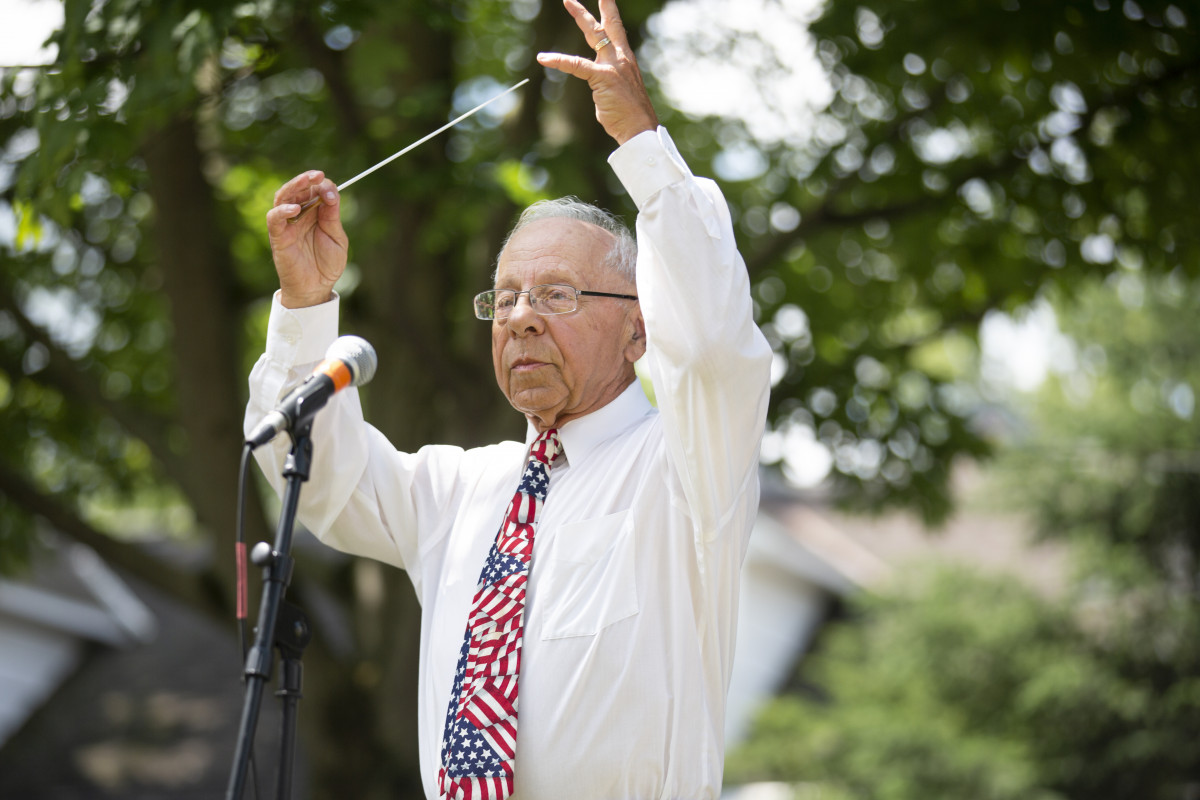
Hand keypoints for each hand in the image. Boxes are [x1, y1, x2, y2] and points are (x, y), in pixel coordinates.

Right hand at [266, 170, 348, 307]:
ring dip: (293, 187)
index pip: (316, 191)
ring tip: (306, 181)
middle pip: (298, 189)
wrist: (317, 288)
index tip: (332, 191)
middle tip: (317, 175)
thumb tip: (329, 192)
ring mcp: (288, 225)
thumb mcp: (337, 238)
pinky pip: (274, 219)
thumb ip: (332, 216)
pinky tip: (294, 208)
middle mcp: (300, 215)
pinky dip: (282, 211)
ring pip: (283, 197)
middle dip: (307, 180)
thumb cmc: (327, 264)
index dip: (324, 186)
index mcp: (316, 213)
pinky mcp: (278, 237)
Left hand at [536, 0, 658, 145]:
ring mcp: (613, 66)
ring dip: (581, 17)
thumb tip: (598, 90)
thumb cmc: (630, 118)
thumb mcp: (618, 95)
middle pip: (606, 26)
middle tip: (572, 0)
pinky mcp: (602, 77)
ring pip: (594, 35)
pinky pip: (576, 65)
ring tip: (568, 3)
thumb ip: (606, 85)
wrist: (640, 129)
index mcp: (626, 61)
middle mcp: (621, 58)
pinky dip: (559, 61)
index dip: (610, 13)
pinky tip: (544, 58)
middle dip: (591, 11)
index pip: (617, 32)